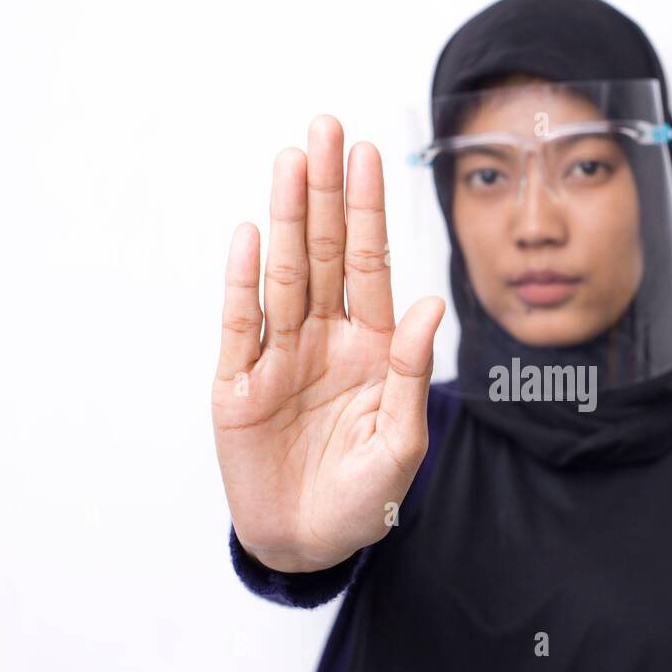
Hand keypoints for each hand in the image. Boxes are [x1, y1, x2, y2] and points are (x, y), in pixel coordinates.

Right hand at [212, 115, 444, 571]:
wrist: (309, 544)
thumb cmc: (364, 497)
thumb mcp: (401, 439)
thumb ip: (412, 371)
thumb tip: (434, 304)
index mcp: (371, 349)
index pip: (370, 266)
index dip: (368, 212)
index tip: (370, 155)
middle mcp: (324, 340)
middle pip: (324, 253)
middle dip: (326, 192)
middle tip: (327, 128)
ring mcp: (279, 357)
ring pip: (283, 274)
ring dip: (286, 218)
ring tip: (291, 161)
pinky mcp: (238, 384)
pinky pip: (240, 324)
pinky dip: (242, 279)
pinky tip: (249, 232)